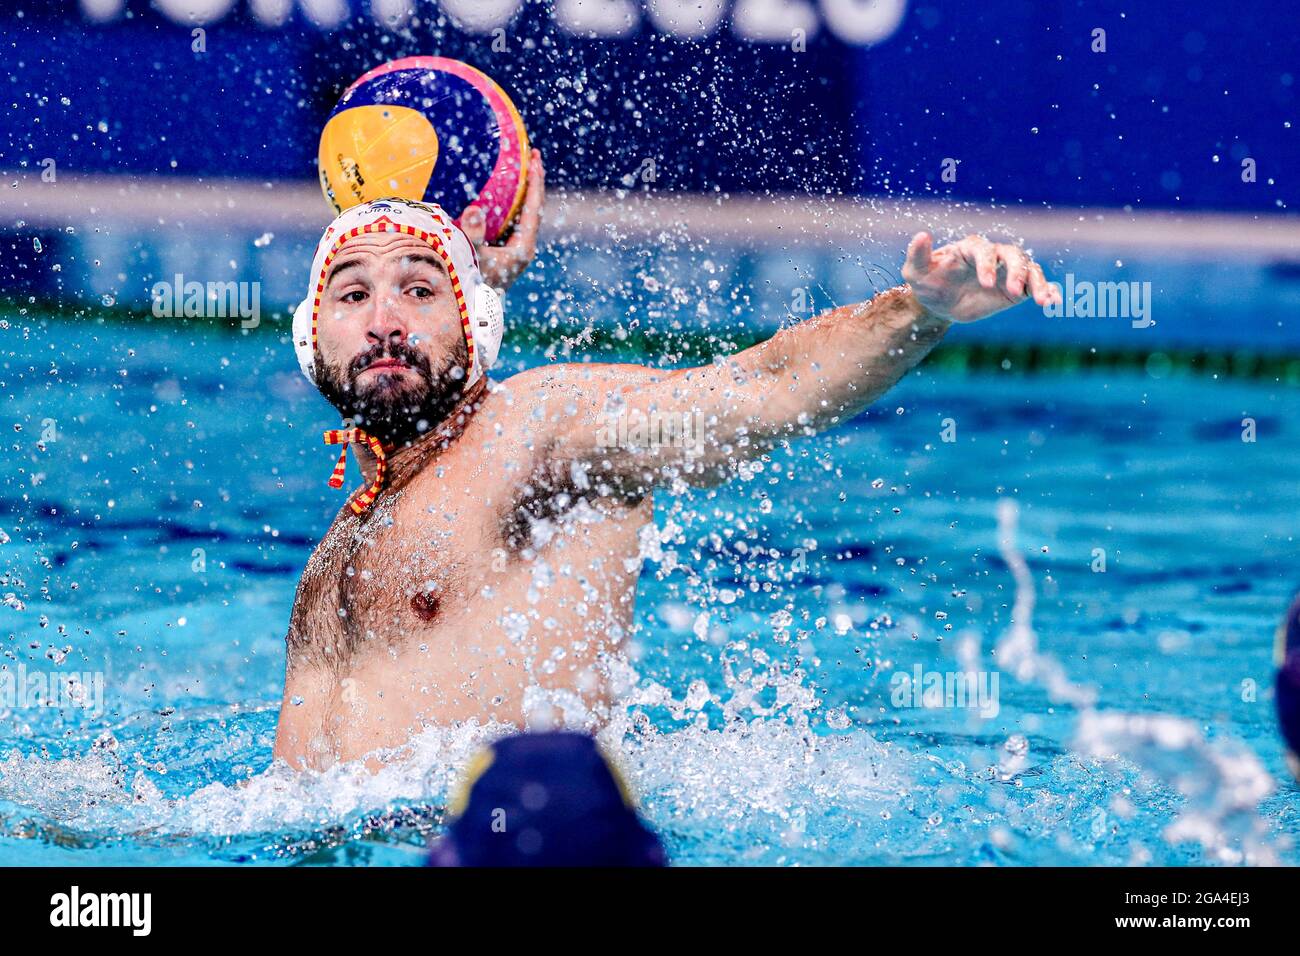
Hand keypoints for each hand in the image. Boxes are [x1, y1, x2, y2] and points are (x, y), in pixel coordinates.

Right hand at [461, 147, 545, 291]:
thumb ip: (473, 233)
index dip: (535, 183)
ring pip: (521, 214)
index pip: (534, 209)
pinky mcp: (503, 251)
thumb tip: (475, 209)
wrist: (468, 310)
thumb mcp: (470, 256)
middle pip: (532, 208)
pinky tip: (501, 191)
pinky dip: (508, 203)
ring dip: (520, 191)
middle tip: (532, 155)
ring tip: (519, 167)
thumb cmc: (469, 284)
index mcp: (523, 249)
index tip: (535, 160)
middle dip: (532, 182)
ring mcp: (513, 250)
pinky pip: (509, 220)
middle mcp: (522, 248)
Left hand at [902, 231, 1059, 322]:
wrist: (938, 303)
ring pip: (1030, 270)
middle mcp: (994, 256)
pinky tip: (1054, 302)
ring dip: (1039, 282)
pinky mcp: (1017, 289)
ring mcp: (1007, 272)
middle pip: (1014, 255)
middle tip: (1013, 292)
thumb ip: (918, 254)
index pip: (986, 250)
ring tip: (1043, 301)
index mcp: (971, 248)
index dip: (987, 265)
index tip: (984, 284)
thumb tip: (921, 235)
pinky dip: (1048, 291)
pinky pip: (1036, 287)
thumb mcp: (915, 271)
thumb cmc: (927, 282)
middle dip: (1016, 272)